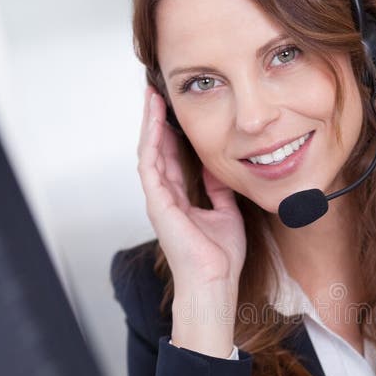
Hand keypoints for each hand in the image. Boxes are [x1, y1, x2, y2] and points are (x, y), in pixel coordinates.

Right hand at [136, 87, 245, 293]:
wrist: (215, 282)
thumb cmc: (219, 258)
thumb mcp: (226, 213)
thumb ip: (218, 191)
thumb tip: (219, 169)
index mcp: (178, 200)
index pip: (171, 158)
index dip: (171, 132)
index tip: (175, 109)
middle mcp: (165, 197)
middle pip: (156, 150)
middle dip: (156, 121)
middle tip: (156, 93)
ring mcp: (159, 200)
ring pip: (149, 152)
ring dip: (150, 125)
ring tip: (151, 98)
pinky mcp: (158, 204)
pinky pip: (151, 166)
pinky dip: (152, 142)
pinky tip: (155, 122)